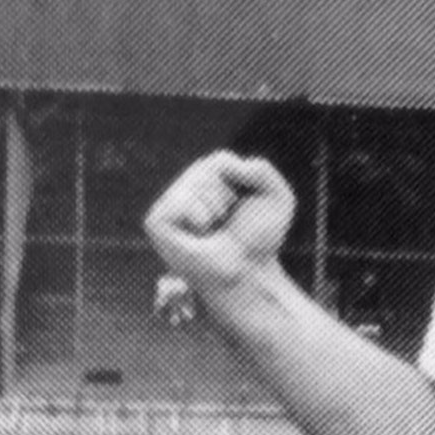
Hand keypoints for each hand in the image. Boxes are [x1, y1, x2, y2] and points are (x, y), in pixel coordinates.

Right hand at [144, 151, 295, 291]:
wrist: (248, 275)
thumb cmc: (260, 240)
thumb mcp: (278, 197)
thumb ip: (262, 169)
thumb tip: (227, 164)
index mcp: (204, 182)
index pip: (221, 160)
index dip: (240, 184)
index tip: (242, 209)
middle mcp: (183, 192)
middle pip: (207, 167)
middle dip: (228, 195)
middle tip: (227, 224)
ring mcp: (168, 207)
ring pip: (195, 182)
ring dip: (215, 208)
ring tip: (213, 230)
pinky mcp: (156, 222)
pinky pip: (180, 201)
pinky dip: (198, 216)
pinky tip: (200, 233)